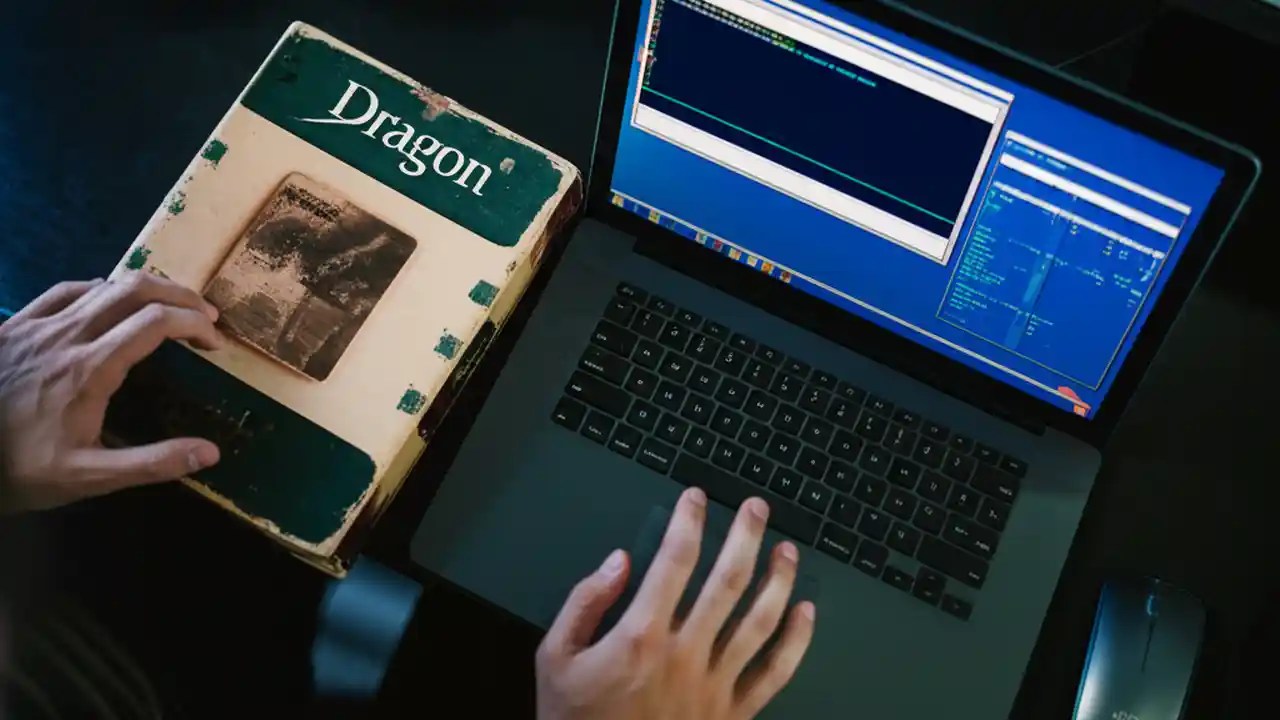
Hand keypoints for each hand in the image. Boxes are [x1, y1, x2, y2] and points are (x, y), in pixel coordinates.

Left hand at [0, 273, 223, 512]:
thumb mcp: (89, 478)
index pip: (156, 323)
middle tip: (206, 315)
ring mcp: (36, 325)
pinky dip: (101, 288)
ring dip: (146, 290)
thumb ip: (152, 463)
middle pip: (134, 290)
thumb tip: (211, 453)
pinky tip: (109, 301)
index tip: (215, 344)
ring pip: (102, 283)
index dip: (195, 325)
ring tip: (169, 307)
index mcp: (90, 369)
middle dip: (180, 296)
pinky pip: (65, 291)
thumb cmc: (20, 469)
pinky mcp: (14, 325)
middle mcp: (66, 335)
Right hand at [535, 488, 815, 719]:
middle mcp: (685, 654)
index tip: (696, 498)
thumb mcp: (555, 659)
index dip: (688, 522)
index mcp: (640, 635)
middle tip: (756, 507)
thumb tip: (619, 561)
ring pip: (759, 621)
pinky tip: (807, 612)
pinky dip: (797, 641)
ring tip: (787, 549)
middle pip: (726, 581)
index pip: (674, 561)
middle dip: (745, 536)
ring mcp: (715, 685)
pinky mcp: (733, 714)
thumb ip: (584, 603)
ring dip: (778, 580)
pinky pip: (775, 673)